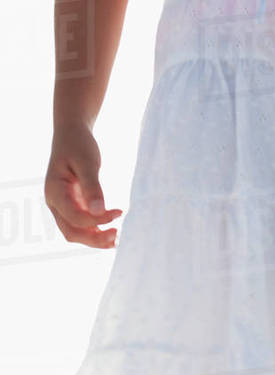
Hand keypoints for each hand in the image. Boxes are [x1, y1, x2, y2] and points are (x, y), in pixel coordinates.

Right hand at [45, 124, 122, 248]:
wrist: (72, 135)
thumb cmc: (78, 145)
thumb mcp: (87, 163)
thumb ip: (92, 187)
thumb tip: (99, 211)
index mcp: (54, 192)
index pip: (74, 217)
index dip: (97, 220)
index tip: (120, 212)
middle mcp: (55, 203)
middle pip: (71, 232)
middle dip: (94, 239)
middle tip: (117, 236)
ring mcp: (63, 206)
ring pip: (76, 233)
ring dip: (95, 239)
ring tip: (117, 239)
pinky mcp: (73, 206)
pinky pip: (82, 226)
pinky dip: (96, 232)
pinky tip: (112, 233)